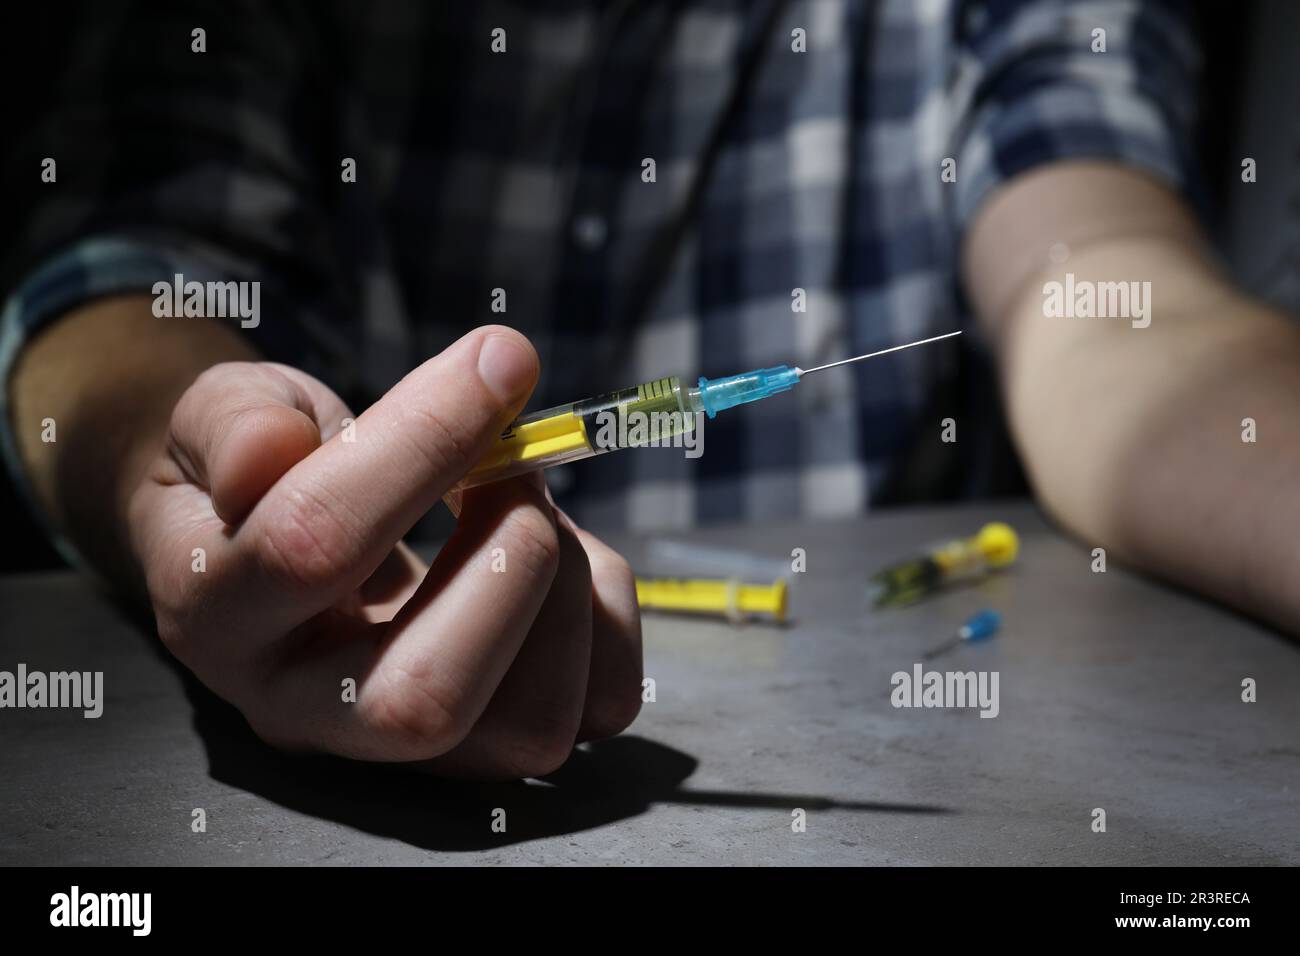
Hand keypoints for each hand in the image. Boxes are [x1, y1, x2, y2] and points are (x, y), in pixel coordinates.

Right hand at [125, 326, 641, 777]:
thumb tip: (271, 449)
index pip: (316, 545)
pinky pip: (599, 706)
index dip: (424, 441)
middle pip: (427, 702)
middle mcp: (308, 712)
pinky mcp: (498, 742)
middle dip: (511, 559)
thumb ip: (237, 423)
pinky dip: (608, 611)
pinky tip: (560, 551)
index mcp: (218, 616)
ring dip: (570, 585)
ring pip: (530, 725)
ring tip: (531, 502)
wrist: (280, 541)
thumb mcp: (226, 415)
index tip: (496, 362)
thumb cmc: (263, 469)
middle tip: (516, 464)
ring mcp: (410, 744)